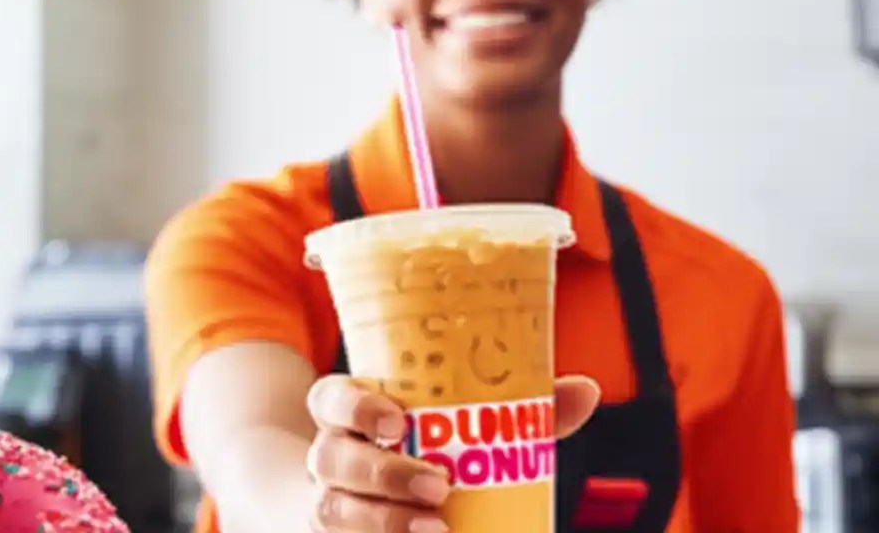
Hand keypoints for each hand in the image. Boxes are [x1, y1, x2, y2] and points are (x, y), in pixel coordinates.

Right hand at [304, 374, 600, 531]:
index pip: (330, 397)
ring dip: (381, 522)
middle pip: (329, 457)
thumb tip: (584, 390)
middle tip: (439, 485)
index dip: (354, 407)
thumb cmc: (420, 450)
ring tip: (437, 528)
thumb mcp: (457, 424)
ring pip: (330, 510)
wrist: (359, 500)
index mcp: (348, 413)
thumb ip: (514, 408)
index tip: (398, 419)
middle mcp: (328, 455)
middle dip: (381, 473)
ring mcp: (326, 503)